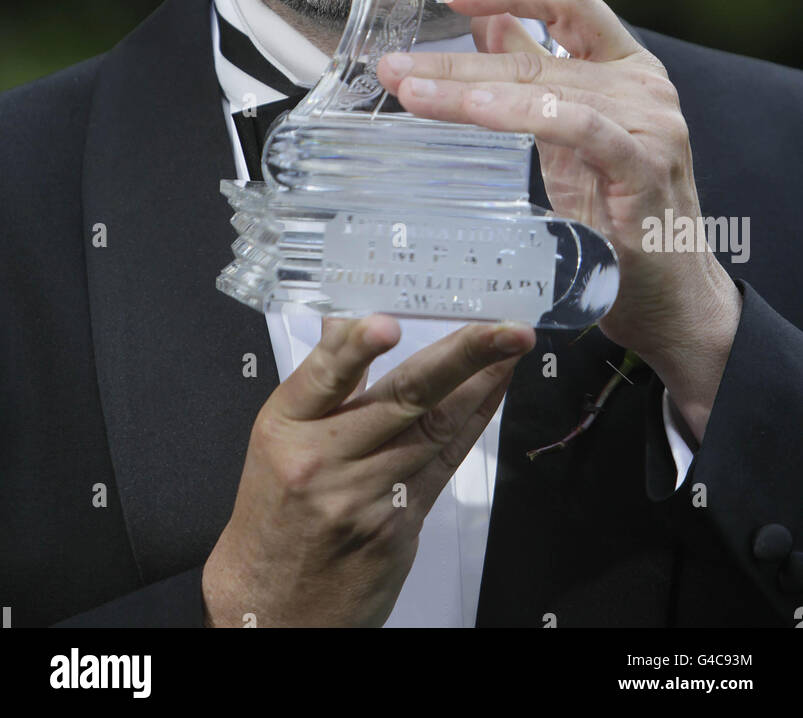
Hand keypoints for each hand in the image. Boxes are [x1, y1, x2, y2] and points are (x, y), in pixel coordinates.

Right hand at [202, 313, 533, 627]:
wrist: (274, 609)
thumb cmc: (273, 515)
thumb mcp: (276, 441)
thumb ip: (321, 386)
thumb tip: (349, 323)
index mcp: (285, 429)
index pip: (324, 378)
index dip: (356, 349)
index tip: (388, 324)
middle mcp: (326, 460)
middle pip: (401, 399)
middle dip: (461, 357)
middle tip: (504, 329)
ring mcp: (367, 495)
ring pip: (434, 427)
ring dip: (481, 382)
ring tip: (513, 345)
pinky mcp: (400, 525)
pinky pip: (445, 461)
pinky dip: (473, 420)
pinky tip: (494, 390)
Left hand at [376, 0, 741, 440]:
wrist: (668, 297)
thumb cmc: (616, 215)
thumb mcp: (566, 135)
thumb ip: (534, 77)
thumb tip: (485, 23)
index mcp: (625, 67)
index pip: (568, 2)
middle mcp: (642, 85)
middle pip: (538, 53)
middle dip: (457, 60)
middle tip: (394, 68)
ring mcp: (649, 123)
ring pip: (546, 86)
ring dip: (469, 89)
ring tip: (412, 93)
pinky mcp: (644, 167)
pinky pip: (578, 127)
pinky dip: (523, 113)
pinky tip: (476, 109)